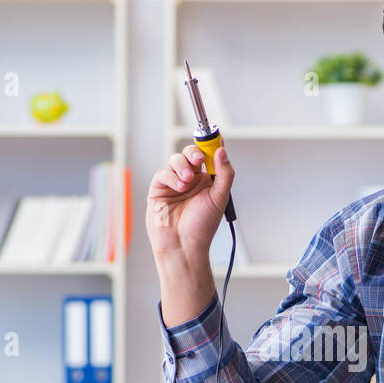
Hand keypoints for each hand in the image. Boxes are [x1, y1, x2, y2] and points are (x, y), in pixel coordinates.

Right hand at [145, 141, 234, 262]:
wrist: (183, 245)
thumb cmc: (202, 226)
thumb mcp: (219, 198)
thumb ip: (224, 173)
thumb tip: (222, 150)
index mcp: (207, 181)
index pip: (209, 156)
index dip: (211, 145)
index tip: (213, 137)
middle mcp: (191, 180)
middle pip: (191, 153)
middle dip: (194, 152)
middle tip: (198, 160)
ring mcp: (174, 183)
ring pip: (176, 160)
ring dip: (182, 166)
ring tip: (187, 181)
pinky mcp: (159, 189)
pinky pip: (163, 173)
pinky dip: (171, 176)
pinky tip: (178, 187)